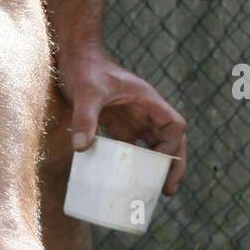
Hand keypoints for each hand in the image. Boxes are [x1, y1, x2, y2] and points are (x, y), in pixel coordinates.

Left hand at [57, 46, 186, 192]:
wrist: (75, 57)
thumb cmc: (85, 68)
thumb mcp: (86, 92)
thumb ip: (85, 117)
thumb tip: (82, 147)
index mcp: (148, 100)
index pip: (174, 125)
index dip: (173, 146)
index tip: (160, 164)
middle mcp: (145, 110)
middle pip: (171, 140)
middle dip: (173, 164)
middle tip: (168, 190)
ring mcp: (133, 117)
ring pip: (155, 145)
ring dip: (157, 167)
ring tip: (155, 192)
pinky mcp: (119, 124)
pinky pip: (133, 147)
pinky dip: (135, 164)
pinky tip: (128, 181)